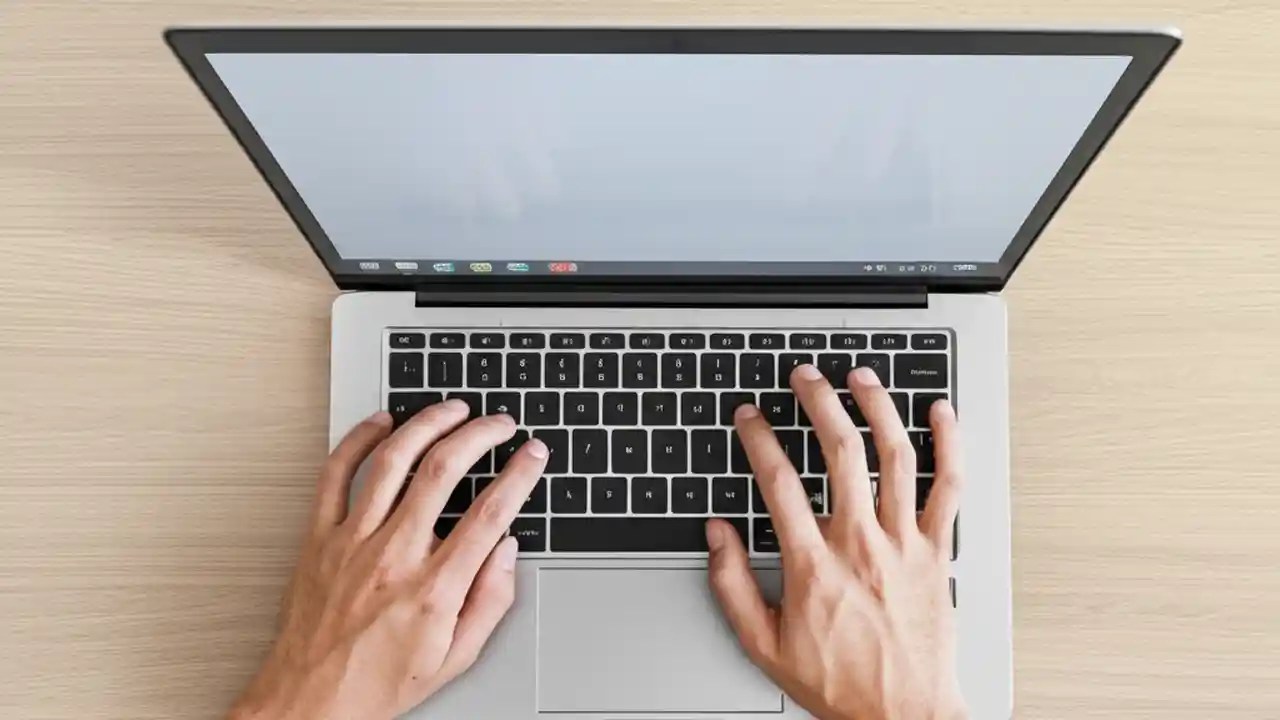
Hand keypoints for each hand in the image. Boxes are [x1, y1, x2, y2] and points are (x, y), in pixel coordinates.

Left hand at [228, 400, 545, 719]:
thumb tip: (508, 551)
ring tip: (452, 410)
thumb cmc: (378, 683)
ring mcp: (352, 541)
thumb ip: (490, 602)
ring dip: (427, 424)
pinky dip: (357, 440)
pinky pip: (335, 475)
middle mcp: (393, 555)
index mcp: (434, 588)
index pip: (490, 513)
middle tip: (500, 423)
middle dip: (480, 434)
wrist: (309, 702)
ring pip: (393, 461)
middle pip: (444, 470)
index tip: (533, 454)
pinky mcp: (319, 538)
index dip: (519, 474)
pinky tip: (381, 423)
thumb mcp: (455, 659)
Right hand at [706, 365, 965, 719]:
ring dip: (877, 408)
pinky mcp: (937, 551)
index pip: (778, 481)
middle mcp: (860, 543)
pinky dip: (950, 445)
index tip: (750, 418)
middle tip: (805, 377)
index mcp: (813, 564)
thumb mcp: (765, 645)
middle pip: (840, 452)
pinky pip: (949, 487)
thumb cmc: (841, 683)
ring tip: (860, 378)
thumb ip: (732, 585)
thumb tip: (716, 534)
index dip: (759, 439)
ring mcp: (904, 543)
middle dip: (818, 403)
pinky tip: (941, 413)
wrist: (905, 715)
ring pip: (895, 457)